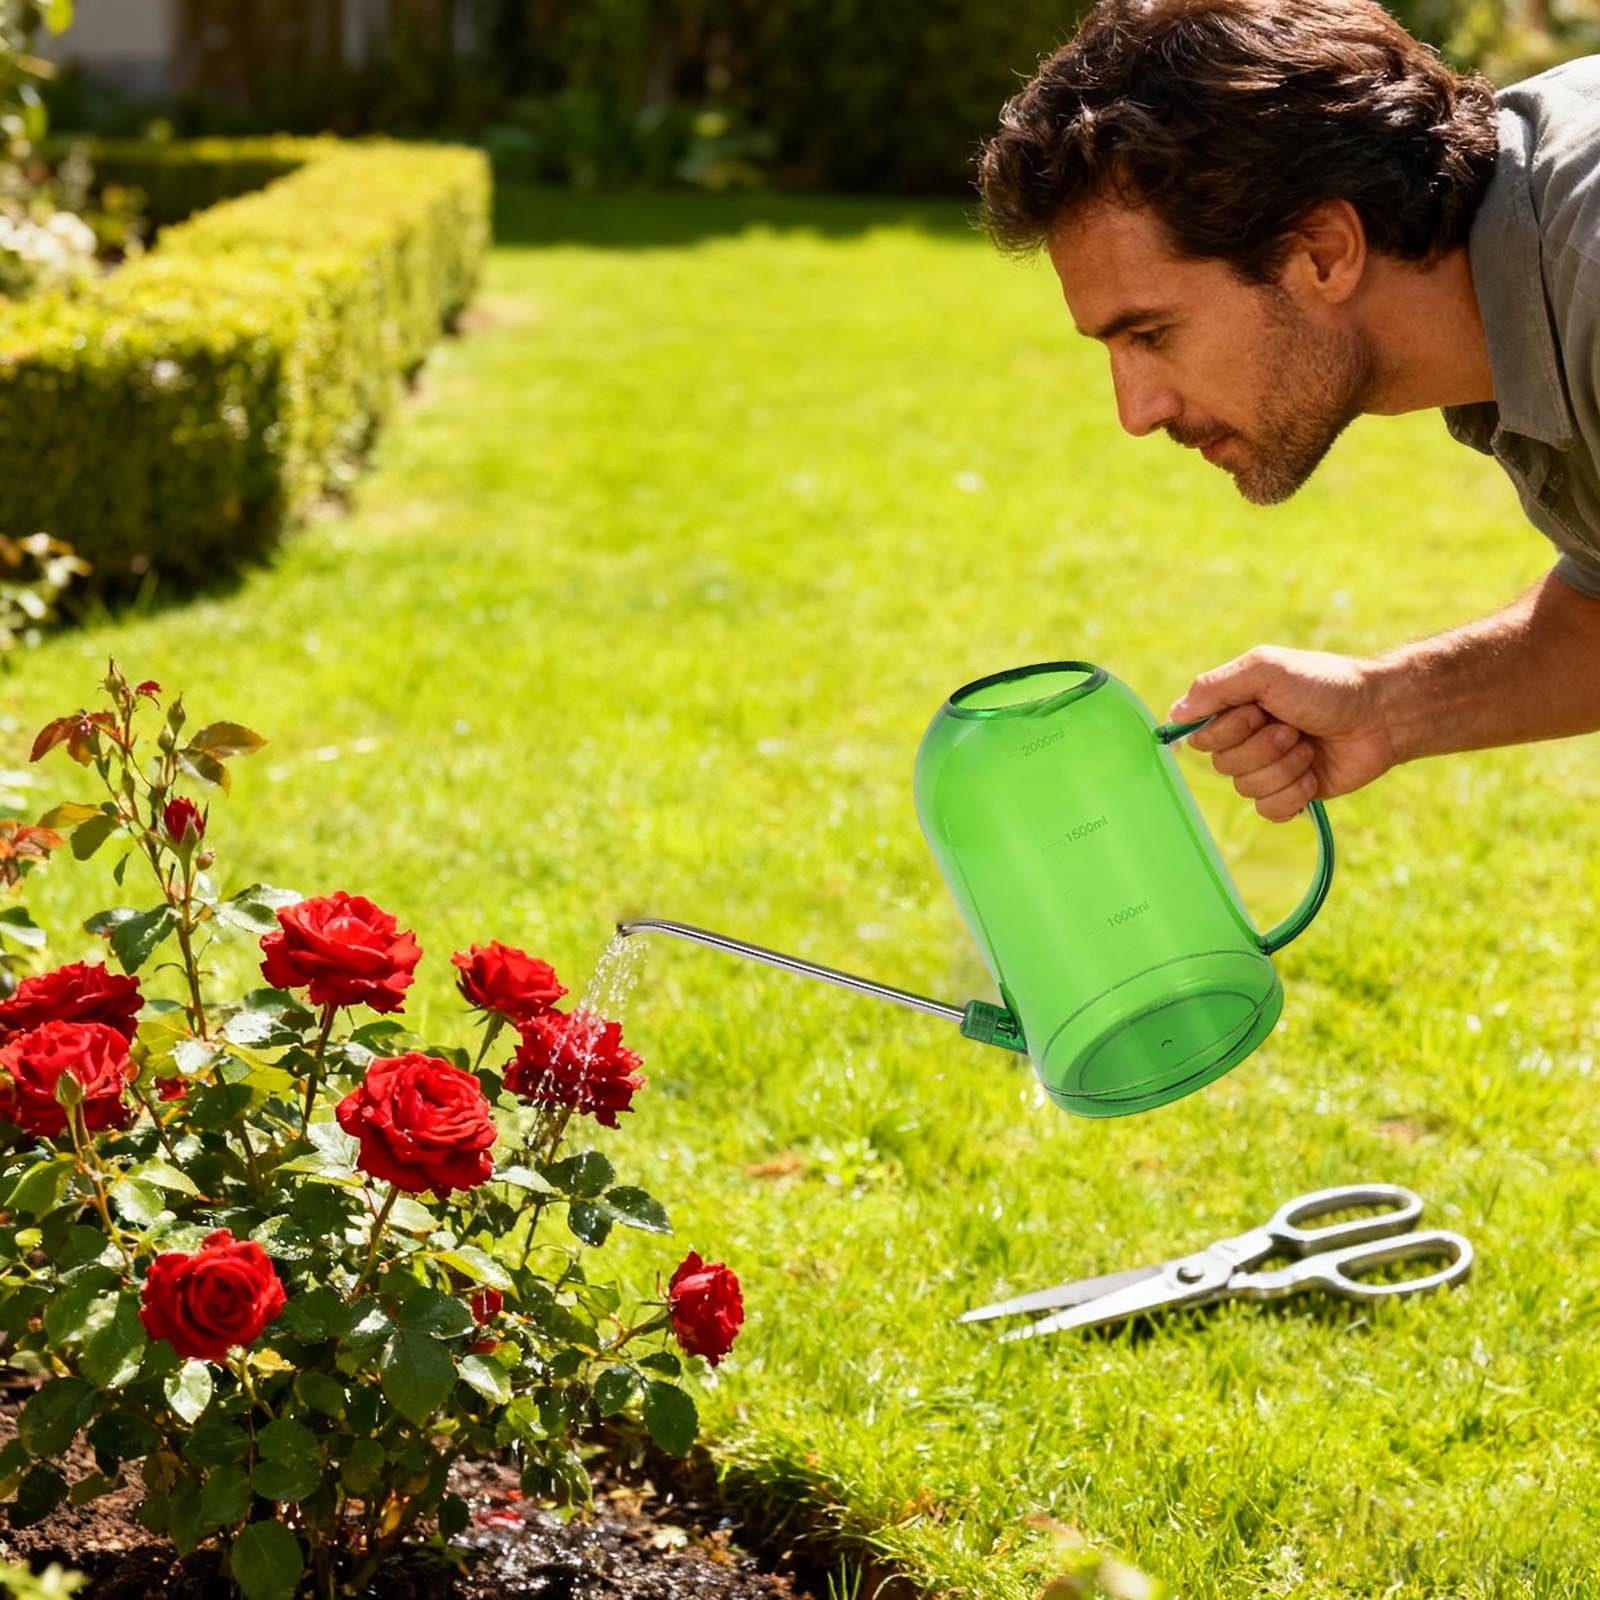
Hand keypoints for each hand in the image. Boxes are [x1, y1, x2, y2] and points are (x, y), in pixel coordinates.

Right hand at [1168, 646, 1398, 819]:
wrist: (1381, 715)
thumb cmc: (1325, 685)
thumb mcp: (1265, 670)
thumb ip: (1214, 687)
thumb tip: (1173, 716)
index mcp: (1233, 708)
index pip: (1199, 738)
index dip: (1227, 731)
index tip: (1257, 711)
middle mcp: (1245, 739)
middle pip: (1222, 766)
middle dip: (1262, 748)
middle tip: (1293, 727)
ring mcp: (1268, 768)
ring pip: (1246, 789)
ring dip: (1284, 767)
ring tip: (1309, 746)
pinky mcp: (1290, 795)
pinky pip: (1268, 811)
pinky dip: (1293, 794)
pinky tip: (1313, 775)